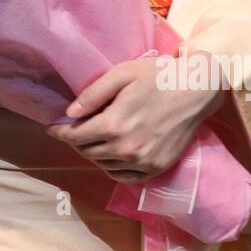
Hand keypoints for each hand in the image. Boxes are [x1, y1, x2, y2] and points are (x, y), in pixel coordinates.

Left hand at [46, 52, 227, 181]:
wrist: (197, 90)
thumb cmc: (158, 76)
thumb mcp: (122, 74)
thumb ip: (93, 94)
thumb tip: (69, 113)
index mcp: (114, 125)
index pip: (76, 136)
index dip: (60, 132)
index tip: (52, 127)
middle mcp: (126, 149)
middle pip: (87, 152)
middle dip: (76, 141)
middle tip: (74, 129)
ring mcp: (143, 162)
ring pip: (103, 165)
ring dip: (93, 154)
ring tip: (92, 139)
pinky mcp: (157, 168)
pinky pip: (124, 177)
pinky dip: (112, 168)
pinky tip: (111, 155)